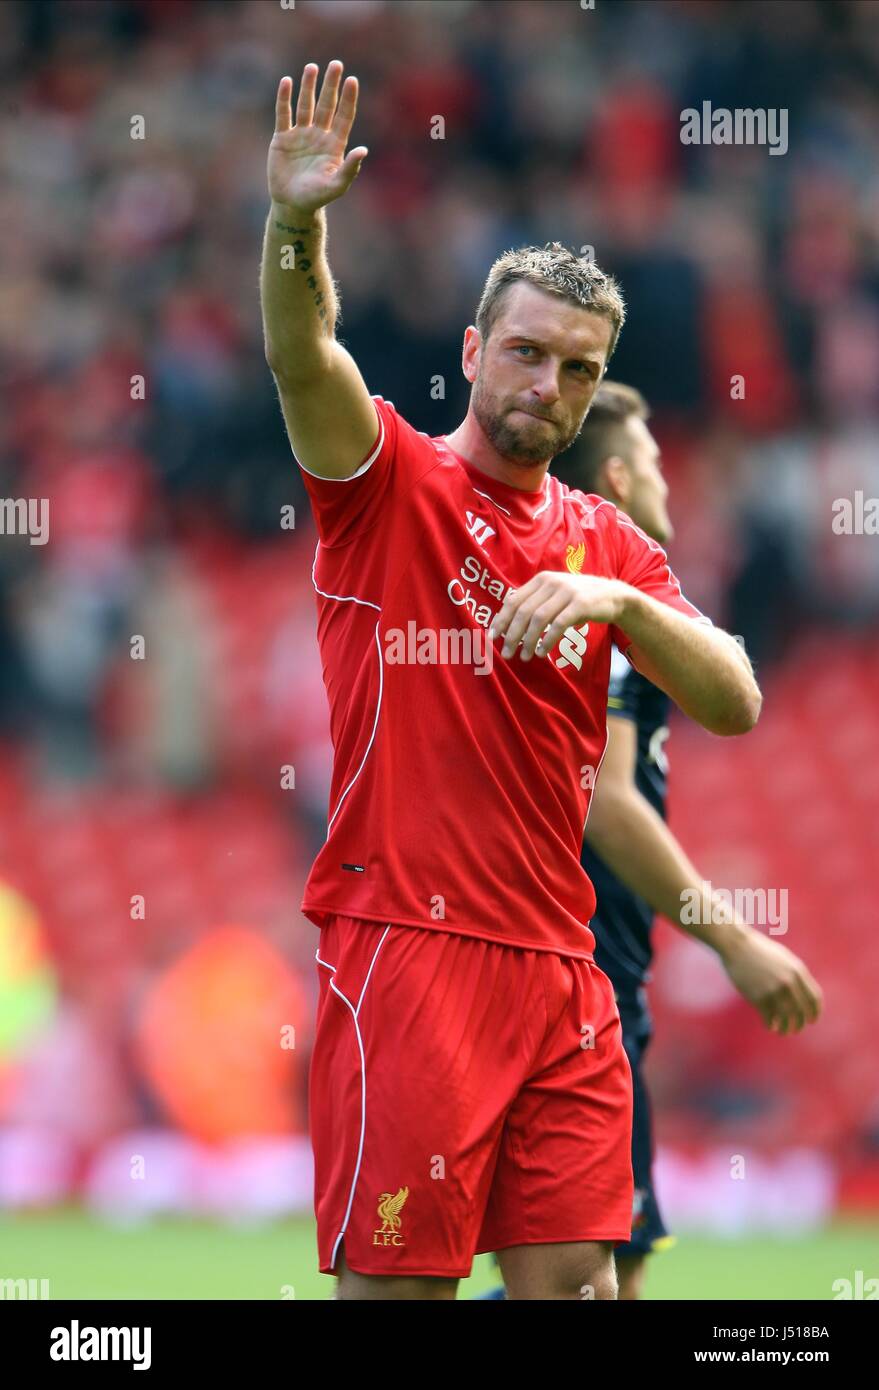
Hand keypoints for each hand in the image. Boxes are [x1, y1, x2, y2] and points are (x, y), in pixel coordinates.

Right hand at [269, 62, 367, 214]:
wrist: (292, 205)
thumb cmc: (317, 198)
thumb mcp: (336, 185)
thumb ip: (350, 168)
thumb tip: (364, 150)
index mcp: (334, 145)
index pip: (343, 116)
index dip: (348, 99)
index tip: (352, 80)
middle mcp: (319, 136)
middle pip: (326, 105)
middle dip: (331, 85)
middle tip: (336, 64)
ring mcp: (300, 135)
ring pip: (305, 106)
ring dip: (308, 87)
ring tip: (312, 67)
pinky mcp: (282, 139)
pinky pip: (283, 114)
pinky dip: (284, 99)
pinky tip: (287, 82)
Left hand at [490, 572, 630, 660]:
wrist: (613, 595)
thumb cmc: (578, 599)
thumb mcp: (555, 594)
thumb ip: (534, 602)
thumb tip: (507, 620)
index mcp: (541, 580)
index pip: (513, 600)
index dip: (501, 619)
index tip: (492, 637)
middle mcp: (552, 582)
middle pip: (523, 612)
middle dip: (512, 635)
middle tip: (507, 653)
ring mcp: (567, 592)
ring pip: (539, 619)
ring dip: (528, 640)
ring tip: (524, 656)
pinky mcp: (581, 604)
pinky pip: (559, 624)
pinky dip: (548, 640)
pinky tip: (542, 652)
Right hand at [717, 928, 822, 1033]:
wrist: (736, 945)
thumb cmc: (759, 951)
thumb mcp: (784, 959)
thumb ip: (796, 975)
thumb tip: (803, 995)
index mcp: (798, 971)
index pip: (814, 998)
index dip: (815, 1012)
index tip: (811, 1020)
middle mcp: (789, 982)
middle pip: (801, 1011)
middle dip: (800, 1023)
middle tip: (796, 1029)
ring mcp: (773, 990)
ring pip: (786, 1018)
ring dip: (786, 1029)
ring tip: (783, 1032)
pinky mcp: (758, 997)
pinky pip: (769, 1018)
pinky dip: (771, 1025)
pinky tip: (770, 1026)